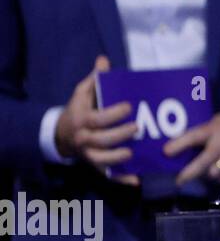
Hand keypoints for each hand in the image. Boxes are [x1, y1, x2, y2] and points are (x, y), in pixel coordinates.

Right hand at [54, 55, 138, 185]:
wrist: (61, 135)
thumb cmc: (78, 110)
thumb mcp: (82, 93)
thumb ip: (95, 78)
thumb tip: (104, 60)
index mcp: (82, 119)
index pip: (97, 118)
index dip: (112, 114)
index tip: (128, 106)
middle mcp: (84, 138)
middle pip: (100, 140)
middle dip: (118, 135)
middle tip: (137, 127)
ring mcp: (89, 154)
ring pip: (101, 160)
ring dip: (117, 158)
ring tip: (132, 153)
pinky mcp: (95, 166)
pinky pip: (107, 175)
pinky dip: (121, 179)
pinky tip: (137, 180)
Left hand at [166, 111, 219, 185]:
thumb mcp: (218, 122)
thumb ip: (203, 134)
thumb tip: (178, 149)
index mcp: (216, 127)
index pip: (195, 135)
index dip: (179, 144)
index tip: (166, 152)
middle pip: (205, 159)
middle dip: (191, 172)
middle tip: (179, 180)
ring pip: (216, 171)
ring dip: (207, 175)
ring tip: (203, 173)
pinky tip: (219, 171)